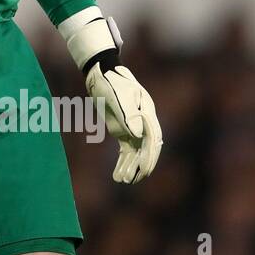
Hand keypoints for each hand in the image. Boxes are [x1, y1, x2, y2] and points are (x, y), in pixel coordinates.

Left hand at [83, 55, 162, 183]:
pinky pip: (126, 150)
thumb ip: (127, 114)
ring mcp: (134, 128)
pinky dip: (123, 162)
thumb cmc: (111, 81)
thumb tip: (137, 134)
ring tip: (122, 181)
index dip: (150, 155)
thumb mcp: (117, 96)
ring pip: (136, 152)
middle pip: (147, 148)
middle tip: (134, 180)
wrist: (101, 73)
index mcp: (147, 112)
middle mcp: (144, 122)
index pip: (153, 138)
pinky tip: (118, 174)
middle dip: (142, 165)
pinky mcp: (123, 131)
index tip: (144, 169)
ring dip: (130, 166)